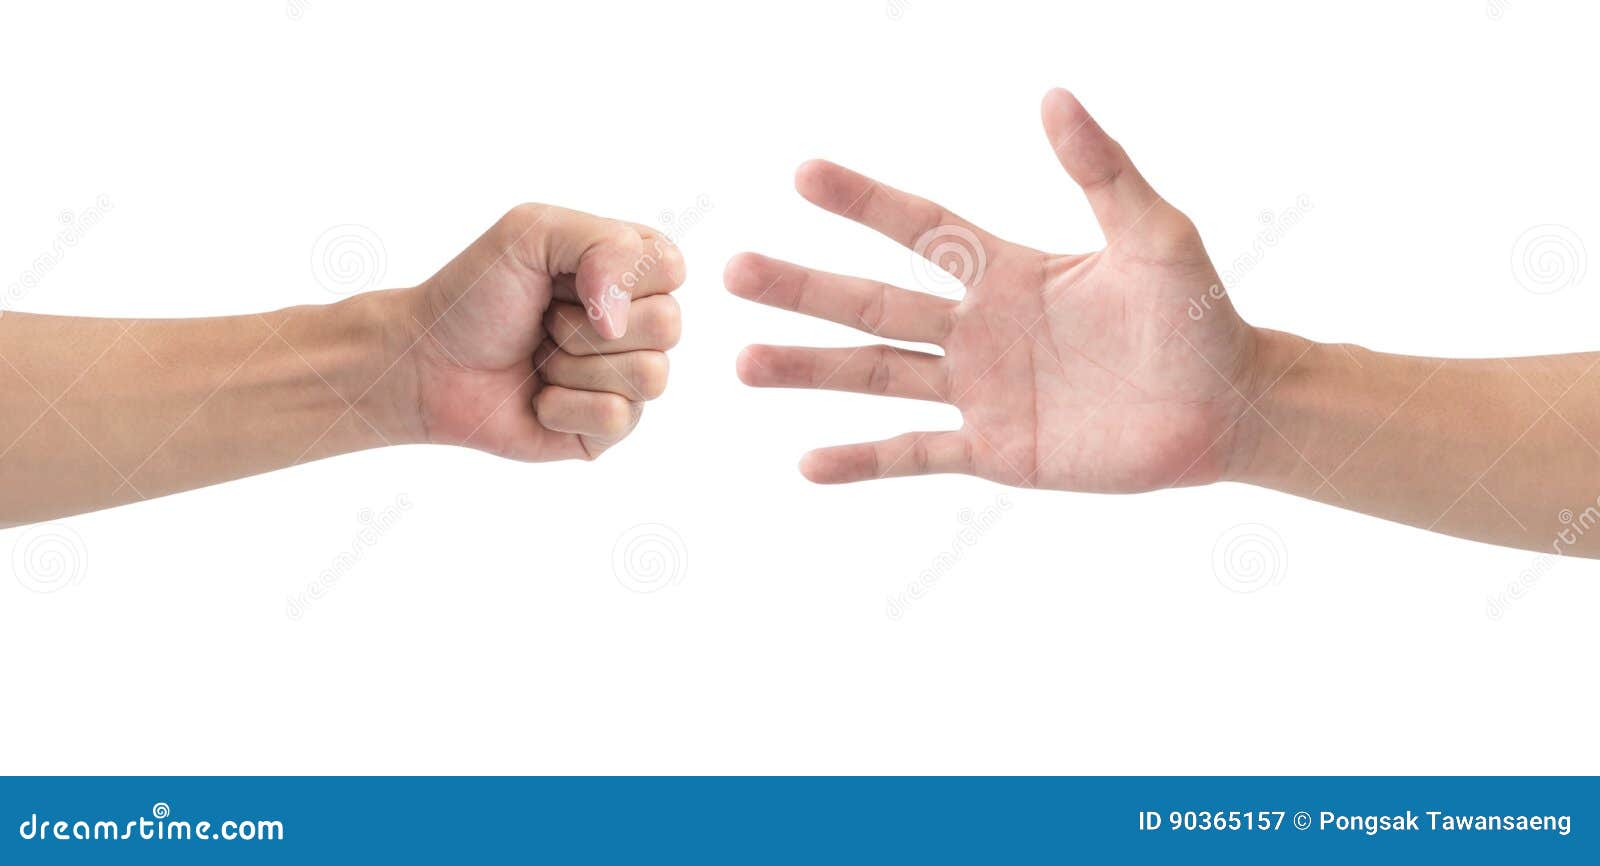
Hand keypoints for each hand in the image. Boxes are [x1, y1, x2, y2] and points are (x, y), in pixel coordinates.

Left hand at [401, 204, 683, 460]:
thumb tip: (621, 322)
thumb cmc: (476, 295)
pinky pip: (617, 418)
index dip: (620, 275)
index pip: (672, 268)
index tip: (563, 278)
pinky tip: (538, 397)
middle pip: (667, 326)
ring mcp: (626, 379)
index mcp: (628, 270)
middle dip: (587, 325)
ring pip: (649, 377)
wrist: (427, 362)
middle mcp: (636, 324)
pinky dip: (564, 406)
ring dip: (574, 366)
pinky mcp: (608, 429)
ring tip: (540, 359)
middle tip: (544, 322)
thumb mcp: (532, 232)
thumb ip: (602, 244)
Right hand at [727, 89, 1257, 490]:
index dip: (866, 202)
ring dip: (811, 371)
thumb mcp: (1156, 235)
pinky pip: (917, 453)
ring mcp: (980, 392)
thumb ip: (1104, 172)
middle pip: (874, 304)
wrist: (1224, 407)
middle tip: (733, 271)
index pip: (922, 228)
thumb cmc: (1197, 315)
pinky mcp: (995, 451)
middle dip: (805, 288)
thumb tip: (1054, 96)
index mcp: (1008, 271)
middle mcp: (978, 328)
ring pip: (878, 377)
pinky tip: (808, 463)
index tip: (803, 173)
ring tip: (743, 362)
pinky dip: (864, 460)